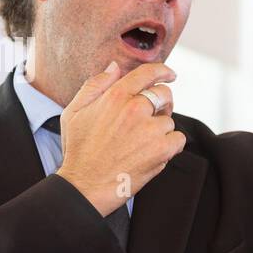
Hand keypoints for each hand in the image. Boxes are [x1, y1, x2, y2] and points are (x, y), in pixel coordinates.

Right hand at [55, 61, 184, 215]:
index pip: (147, 73)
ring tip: (141, 144)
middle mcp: (135, 108)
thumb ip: (95, 85)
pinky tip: (152, 153)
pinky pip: (178, 139)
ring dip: (161, 130)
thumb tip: (114, 67)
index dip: (162, 71)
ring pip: (169, 120)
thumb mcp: (74, 112)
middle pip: (164, 94)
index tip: (170, 74)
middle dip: (162, 103)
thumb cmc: (78, 151)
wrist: (85, 185)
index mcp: (115, 96)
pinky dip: (170, 146)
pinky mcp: (162, 149)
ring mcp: (150, 129)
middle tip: (153, 117)